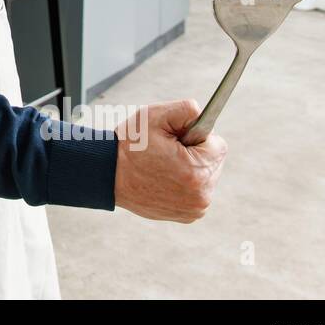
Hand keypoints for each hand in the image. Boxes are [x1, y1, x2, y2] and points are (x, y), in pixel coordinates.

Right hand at [113, 99, 226, 222]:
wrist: (107, 175)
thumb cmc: (129, 146)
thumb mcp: (154, 116)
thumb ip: (186, 109)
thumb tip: (203, 115)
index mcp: (197, 171)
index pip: (218, 145)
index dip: (195, 136)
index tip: (176, 140)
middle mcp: (201, 195)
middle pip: (214, 162)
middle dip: (195, 153)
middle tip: (167, 152)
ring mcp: (195, 209)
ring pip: (207, 177)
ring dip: (192, 168)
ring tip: (163, 166)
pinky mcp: (188, 215)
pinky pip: (197, 192)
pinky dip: (186, 184)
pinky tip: (164, 179)